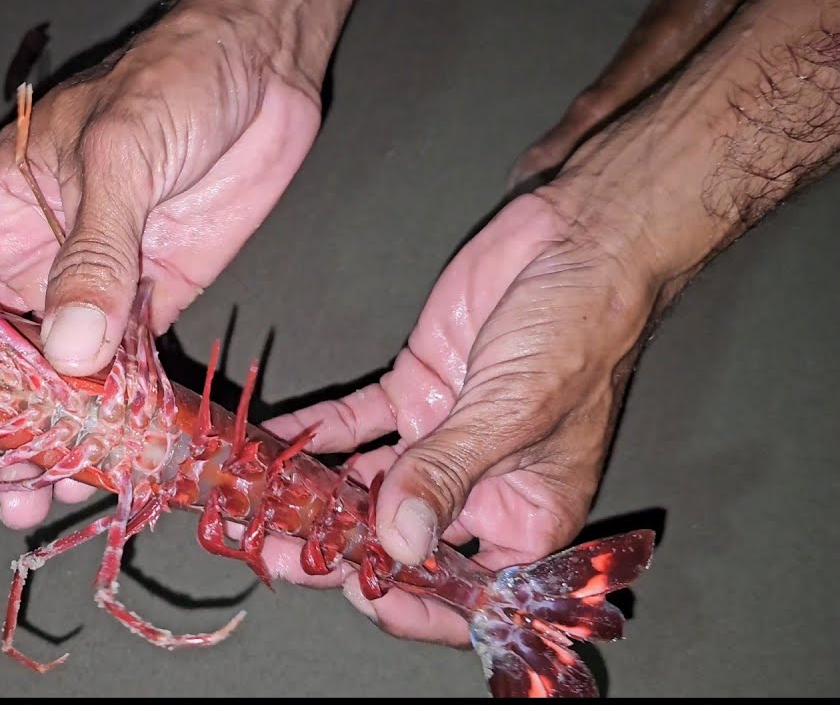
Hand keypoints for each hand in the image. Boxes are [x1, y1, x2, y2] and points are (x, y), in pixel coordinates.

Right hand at [0, 0, 354, 529]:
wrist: (262, 65)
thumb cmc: (174, 79)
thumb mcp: (120, 156)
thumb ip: (93, 254)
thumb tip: (67, 354)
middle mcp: (36, 253)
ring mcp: (94, 283)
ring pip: (48, 374)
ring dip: (38, 433)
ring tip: (28, 493)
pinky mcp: (152, 301)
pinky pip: (118, 371)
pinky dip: (104, 419)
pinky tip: (95, 464)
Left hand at [258, 190, 660, 646]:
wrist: (581, 238)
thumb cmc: (580, 330)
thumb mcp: (514, 414)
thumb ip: (448, 476)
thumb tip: (398, 544)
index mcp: (526, 514)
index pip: (466, 588)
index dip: (414, 600)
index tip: (360, 593)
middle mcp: (479, 487)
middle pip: (401, 540)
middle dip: (342, 550)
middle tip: (279, 553)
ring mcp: (440, 438)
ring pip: (368, 486)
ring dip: (316, 498)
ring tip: (258, 509)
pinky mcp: (412, 390)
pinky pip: (355, 424)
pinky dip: (314, 434)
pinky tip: (272, 445)